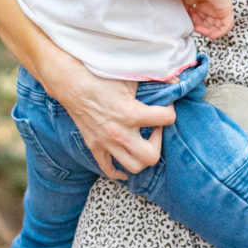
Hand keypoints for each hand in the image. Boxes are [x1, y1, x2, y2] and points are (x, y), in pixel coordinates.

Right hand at [43, 61, 172, 180]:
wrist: (71, 84)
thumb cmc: (100, 77)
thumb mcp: (129, 77)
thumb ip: (153, 80)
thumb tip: (176, 80)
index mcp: (131, 114)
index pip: (167, 119)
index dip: (169, 111)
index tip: (164, 106)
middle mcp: (120, 133)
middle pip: (151, 157)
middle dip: (158, 143)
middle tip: (154, 129)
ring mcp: (106, 143)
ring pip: (133, 167)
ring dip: (142, 156)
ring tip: (141, 141)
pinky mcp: (94, 146)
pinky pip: (108, 169)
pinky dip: (119, 171)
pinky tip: (126, 165)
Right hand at [180, 0, 233, 38]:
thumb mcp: (185, 2)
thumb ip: (186, 12)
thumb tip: (185, 22)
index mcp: (203, 2)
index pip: (201, 19)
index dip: (195, 24)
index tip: (189, 24)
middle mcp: (212, 5)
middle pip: (208, 23)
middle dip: (200, 28)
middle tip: (194, 27)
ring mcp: (220, 7)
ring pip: (216, 26)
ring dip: (207, 31)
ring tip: (199, 29)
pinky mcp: (226, 9)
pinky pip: (227, 25)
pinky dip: (219, 32)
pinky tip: (211, 34)